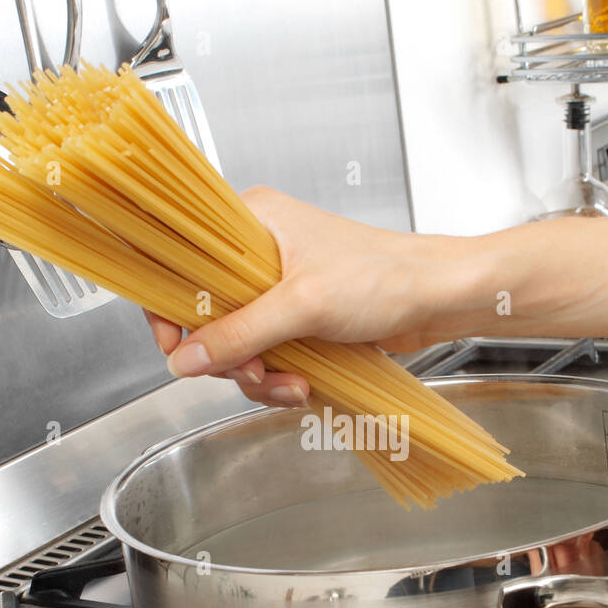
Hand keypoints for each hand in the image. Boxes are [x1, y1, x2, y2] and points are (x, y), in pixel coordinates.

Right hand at [145, 186, 457, 405]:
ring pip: (238, 344)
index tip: (176, 346)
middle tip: (255, 371)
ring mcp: (278, 288)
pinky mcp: (298, 319)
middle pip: (208, 315)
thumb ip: (240, 333)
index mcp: (250, 221)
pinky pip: (267, 355)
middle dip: (229, 356)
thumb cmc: (385, 277)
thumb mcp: (303, 305)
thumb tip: (187, 359)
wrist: (437, 299)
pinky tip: (302, 385)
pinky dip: (278, 378)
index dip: (171, 308)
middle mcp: (258, 251)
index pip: (182, 261)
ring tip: (291, 384)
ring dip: (258, 375)